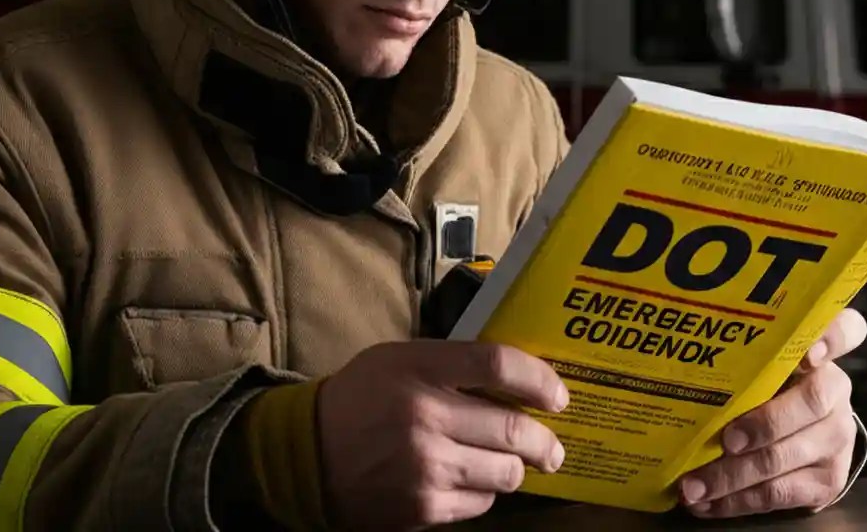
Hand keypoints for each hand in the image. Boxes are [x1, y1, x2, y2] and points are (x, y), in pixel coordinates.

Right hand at [318, 340, 568, 530]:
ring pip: (506, 472)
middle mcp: (425, 417)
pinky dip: (485, 491)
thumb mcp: (397, 360)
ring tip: (513, 464)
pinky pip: (481, 502)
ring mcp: (426, 467)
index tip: (557, 396)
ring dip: (518, 468)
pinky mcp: (424, 507)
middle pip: (514, 428)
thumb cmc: (361, 399)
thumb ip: (450, 363)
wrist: (309, 456)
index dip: (539, 380)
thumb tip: (515, 378)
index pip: (497, 366)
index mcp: (418, 370)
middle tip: (553, 447)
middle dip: (545, 441)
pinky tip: (470, 480)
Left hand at [678, 308, 866, 517]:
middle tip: (725, 440)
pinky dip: (738, 501)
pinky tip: (707, 503)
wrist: (799, 440)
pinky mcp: (828, 478)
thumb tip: (673, 365)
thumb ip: (738, 359)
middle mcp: (837, 391)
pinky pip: (781, 493)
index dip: (831, 338)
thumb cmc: (759, 389)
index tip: (807, 354)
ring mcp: (836, 436)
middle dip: (765, 422)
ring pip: (786, 455)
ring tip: (693, 486)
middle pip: (813, 401)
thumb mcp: (753, 367)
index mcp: (820, 353)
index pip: (846, 329)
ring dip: (733, 475)